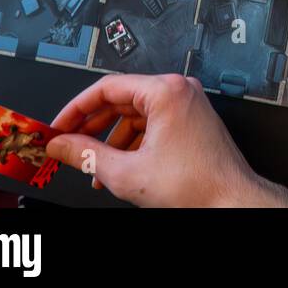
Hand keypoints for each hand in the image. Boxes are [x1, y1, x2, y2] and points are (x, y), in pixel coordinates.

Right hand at [46, 74, 287, 206]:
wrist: (230, 200)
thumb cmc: (195, 184)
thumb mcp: (126, 171)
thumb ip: (85, 154)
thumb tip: (60, 144)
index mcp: (165, 91)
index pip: (106, 87)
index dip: (75, 109)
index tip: (57, 126)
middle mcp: (179, 90)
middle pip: (120, 99)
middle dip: (91, 126)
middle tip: (68, 144)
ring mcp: (187, 104)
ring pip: (134, 114)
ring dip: (111, 139)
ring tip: (95, 166)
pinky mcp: (191, 120)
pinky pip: (151, 124)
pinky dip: (132, 143)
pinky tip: (120, 166)